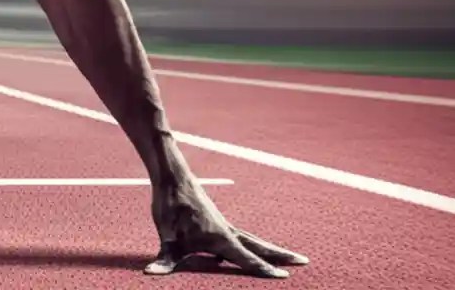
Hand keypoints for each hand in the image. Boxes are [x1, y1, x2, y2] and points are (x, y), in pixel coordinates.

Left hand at [146, 180, 308, 277]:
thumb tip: (150, 273)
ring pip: (251, 239)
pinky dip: (248, 243)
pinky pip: (237, 235)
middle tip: (304, 261)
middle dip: (279, 256)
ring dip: (268, 248)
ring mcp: (222, 223)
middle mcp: (227, 230)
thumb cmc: (170, 206)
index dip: (264, 269)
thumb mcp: (165, 237)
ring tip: (285, 256)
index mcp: (220, 238)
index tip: (285, 277)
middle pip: (258, 246)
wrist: (172, 176)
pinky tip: (236, 253)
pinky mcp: (214, 218)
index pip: (246, 258)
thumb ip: (164, 260)